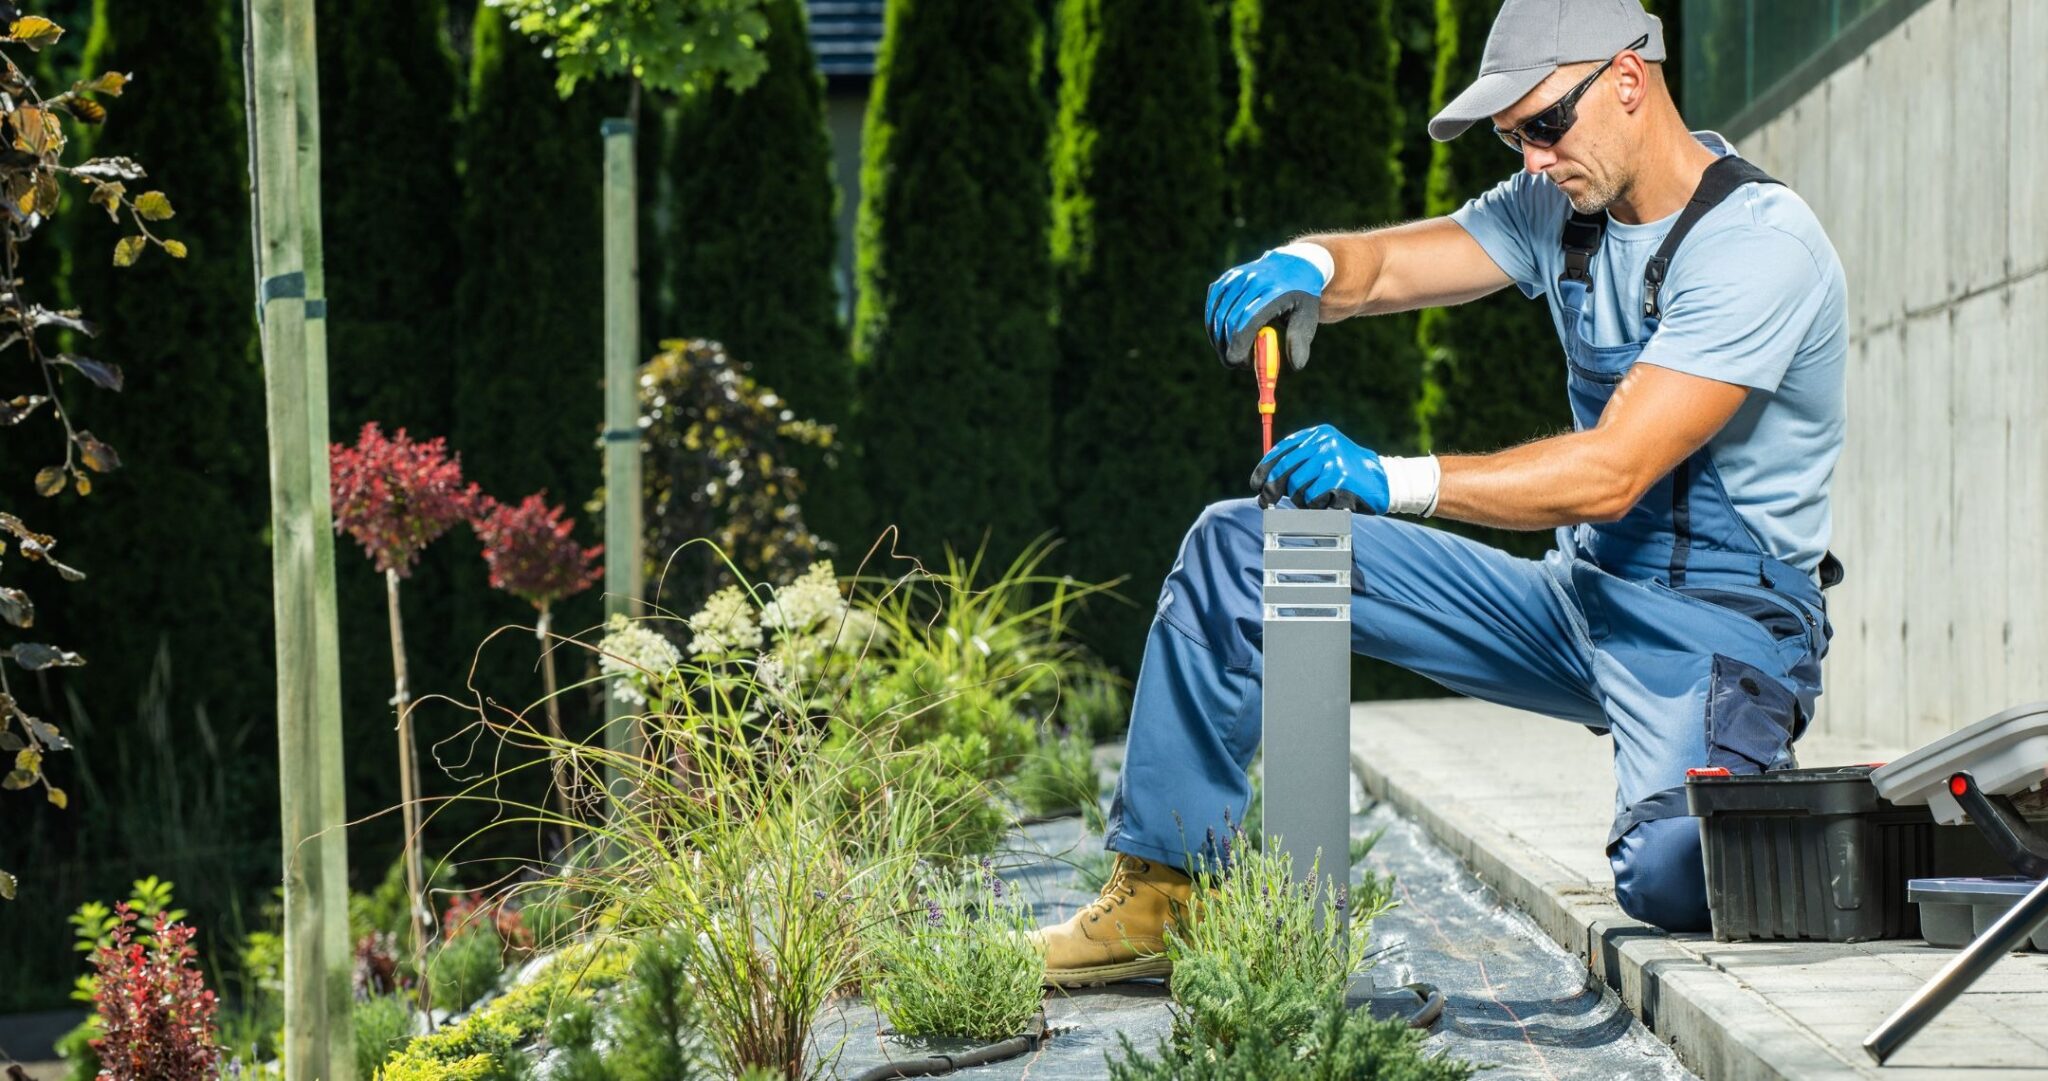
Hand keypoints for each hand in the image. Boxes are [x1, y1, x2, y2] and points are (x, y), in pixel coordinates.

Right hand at [1203, 245, 1325, 369]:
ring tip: (1231, 353)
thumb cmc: (1301, 298)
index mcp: (1275, 289)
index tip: (1235, 362)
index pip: (1250, 319)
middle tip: (1235, 364)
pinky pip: (1213, 306)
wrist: (1294, 264)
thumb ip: (1299, 340)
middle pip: (1231, 319)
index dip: (1239, 342)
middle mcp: (1253, 280)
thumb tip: (1295, 366)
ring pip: (1218, 314)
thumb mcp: (1307, 316)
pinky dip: (1214, 324)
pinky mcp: (1226, 279)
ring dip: (1219, 339)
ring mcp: (1237, 277)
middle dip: (1228, 346)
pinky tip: (1222, 336)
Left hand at [1250, 424, 1388, 513]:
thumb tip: (1265, 481)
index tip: (1255, 483)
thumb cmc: (1349, 473)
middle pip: (1285, 468)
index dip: (1265, 467)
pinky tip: (1329, 501)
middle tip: (1266, 501)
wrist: (1384, 481)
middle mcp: (1324, 442)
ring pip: (1297, 486)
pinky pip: (1313, 498)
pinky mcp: (1339, 477)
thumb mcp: (1325, 457)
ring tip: (1316, 498)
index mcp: (1319, 434)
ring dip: (1301, 499)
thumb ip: (1299, 463)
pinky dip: (1317, 505)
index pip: (1283, 449)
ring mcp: (1333, 458)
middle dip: (1273, 488)